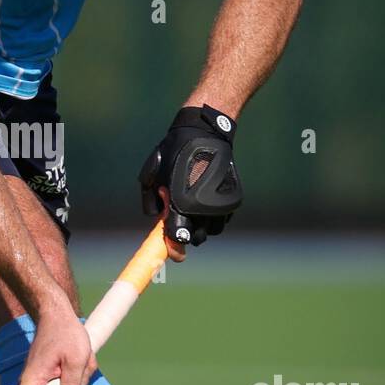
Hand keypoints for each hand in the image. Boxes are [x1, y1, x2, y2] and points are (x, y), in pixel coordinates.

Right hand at [7, 303, 96, 384]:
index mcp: (33, 380)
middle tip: (77, 379)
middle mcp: (30, 382)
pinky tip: (79, 363)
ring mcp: (37, 379)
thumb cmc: (66, 334)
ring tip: (81, 363)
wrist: (56, 313)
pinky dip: (71, 381)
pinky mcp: (45, 376)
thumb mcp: (77, 360)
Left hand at [138, 104, 242, 249]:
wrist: (205, 132)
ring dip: (201, 224)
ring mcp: (221, 205)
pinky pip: (222, 219)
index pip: (178, 239)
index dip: (173, 249)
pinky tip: (207, 197)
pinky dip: (214, 215)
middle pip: (195, 239)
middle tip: (180, 215)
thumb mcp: (153, 175)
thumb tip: (158, 218)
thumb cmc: (173, 153)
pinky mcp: (232, 199)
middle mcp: (203, 209)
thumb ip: (152, 201)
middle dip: (186, 232)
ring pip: (211, 231)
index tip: (172, 252)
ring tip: (194, 203)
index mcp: (182, 205)